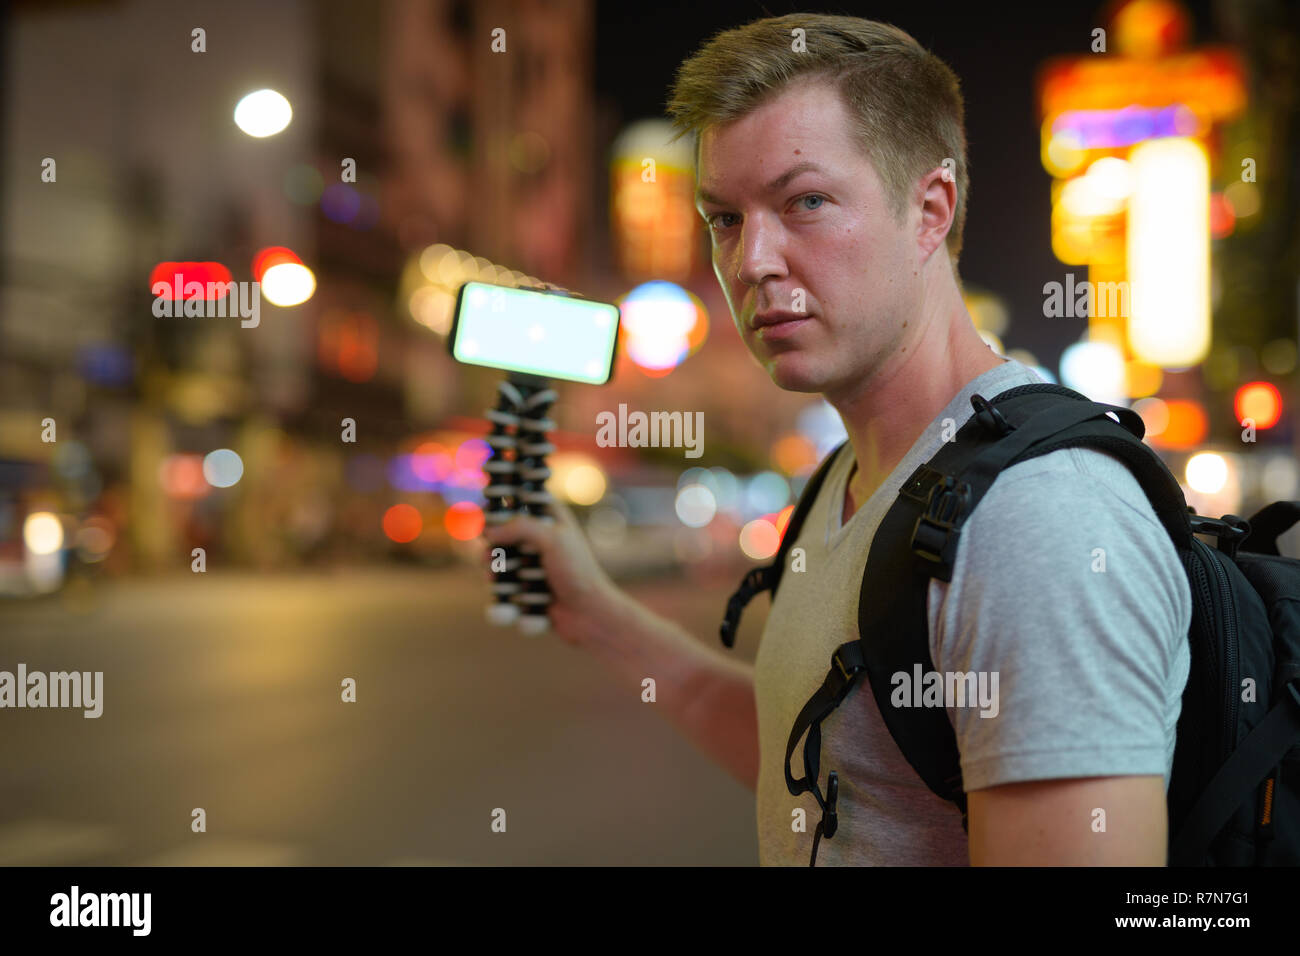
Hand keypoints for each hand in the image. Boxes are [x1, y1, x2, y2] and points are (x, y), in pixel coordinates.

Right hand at [480, 500, 622, 646]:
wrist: (589, 614)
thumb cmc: (578, 572)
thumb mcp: (553, 540)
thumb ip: (520, 527)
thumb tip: (488, 530)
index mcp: (552, 518)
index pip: (523, 498)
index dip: (504, 501)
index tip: (485, 508)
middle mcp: (542, 537)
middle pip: (506, 528)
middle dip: (493, 536)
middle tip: (486, 542)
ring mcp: (533, 561)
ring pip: (502, 555)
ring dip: (493, 561)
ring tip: (491, 568)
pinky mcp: (526, 585)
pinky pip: (504, 580)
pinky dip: (499, 582)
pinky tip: (498, 585)